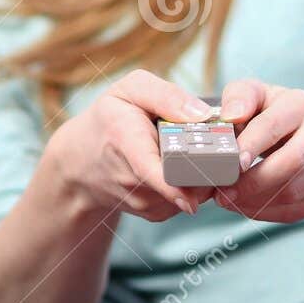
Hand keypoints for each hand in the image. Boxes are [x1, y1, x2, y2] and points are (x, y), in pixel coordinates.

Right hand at [47, 69, 218, 221]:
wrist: (82, 161)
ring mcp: (143, 201)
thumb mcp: (131, 90)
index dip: (173, 185)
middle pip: (181, 180)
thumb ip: (167, 96)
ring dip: (204, 174)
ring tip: (195, 150)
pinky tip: (185, 166)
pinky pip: (188, 199)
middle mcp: (132, 178)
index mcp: (125, 139)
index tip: (192, 199)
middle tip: (221, 145)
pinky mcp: (154, 213)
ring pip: (191, 191)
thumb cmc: (111, 118)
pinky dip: (196, 183)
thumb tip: (203, 114)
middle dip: (208, 166)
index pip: (149, 169)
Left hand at [212, 80, 303, 222]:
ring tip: (232, 201)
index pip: (272, 126)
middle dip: (251, 184)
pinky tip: (253, 206)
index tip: (225, 168)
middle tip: (222, 195)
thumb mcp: (258, 96)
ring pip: (293, 193)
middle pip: (289, 165)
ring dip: (256, 203)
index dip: (248, 148)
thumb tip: (231, 116)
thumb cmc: (278, 115)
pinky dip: (270, 213)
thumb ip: (238, 98)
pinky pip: (301, 211)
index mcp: (303, 102)